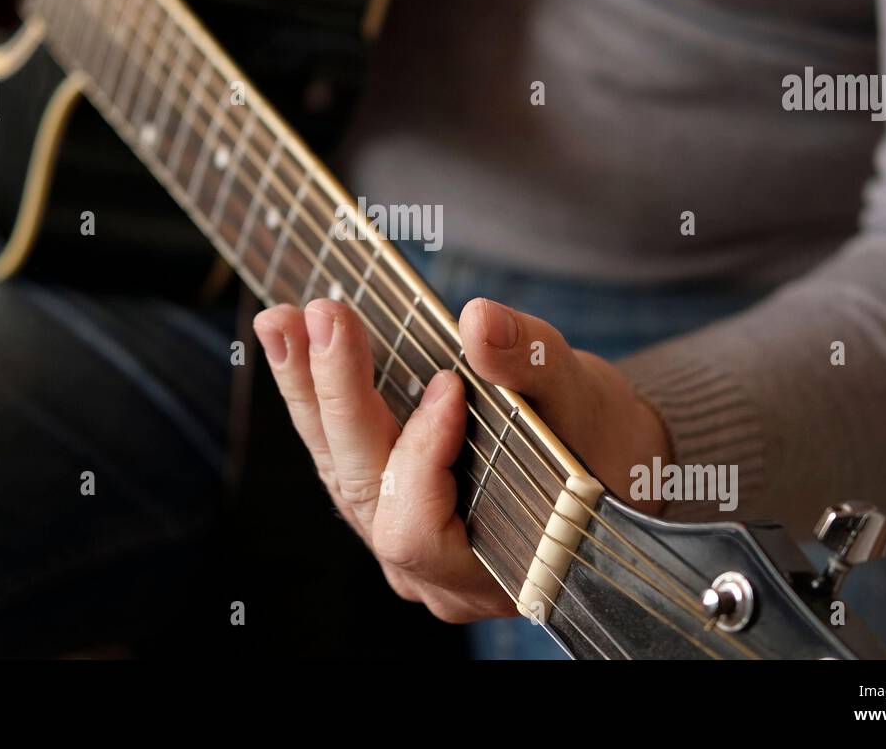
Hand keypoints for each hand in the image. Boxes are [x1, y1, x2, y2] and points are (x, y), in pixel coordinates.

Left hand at [253, 296, 671, 622]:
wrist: (604, 463)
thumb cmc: (601, 445)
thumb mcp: (580, 400)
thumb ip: (530, 365)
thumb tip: (479, 320)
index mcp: (484, 570)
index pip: (421, 527)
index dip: (425, 454)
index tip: (447, 384)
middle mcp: (428, 570)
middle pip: (363, 490)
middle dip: (340, 400)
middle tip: (323, 316)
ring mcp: (399, 542)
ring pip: (338, 471)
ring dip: (307, 391)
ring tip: (281, 321)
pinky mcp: (385, 504)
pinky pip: (339, 457)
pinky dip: (317, 397)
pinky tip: (292, 339)